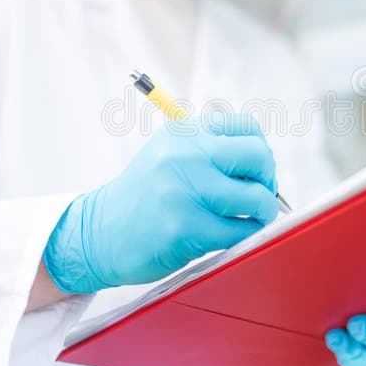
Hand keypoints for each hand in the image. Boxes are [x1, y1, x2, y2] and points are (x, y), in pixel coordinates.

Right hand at [43, 114, 279, 293]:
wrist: (98, 234)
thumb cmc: (145, 198)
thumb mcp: (170, 155)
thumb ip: (210, 149)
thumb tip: (265, 163)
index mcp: (184, 131)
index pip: (248, 130)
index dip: (260, 153)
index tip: (254, 173)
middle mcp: (185, 154)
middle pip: (258, 157)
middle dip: (267, 180)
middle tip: (259, 197)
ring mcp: (185, 191)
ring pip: (256, 197)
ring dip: (262, 212)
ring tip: (249, 219)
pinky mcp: (187, 228)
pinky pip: (240, 231)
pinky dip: (245, 235)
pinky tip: (230, 235)